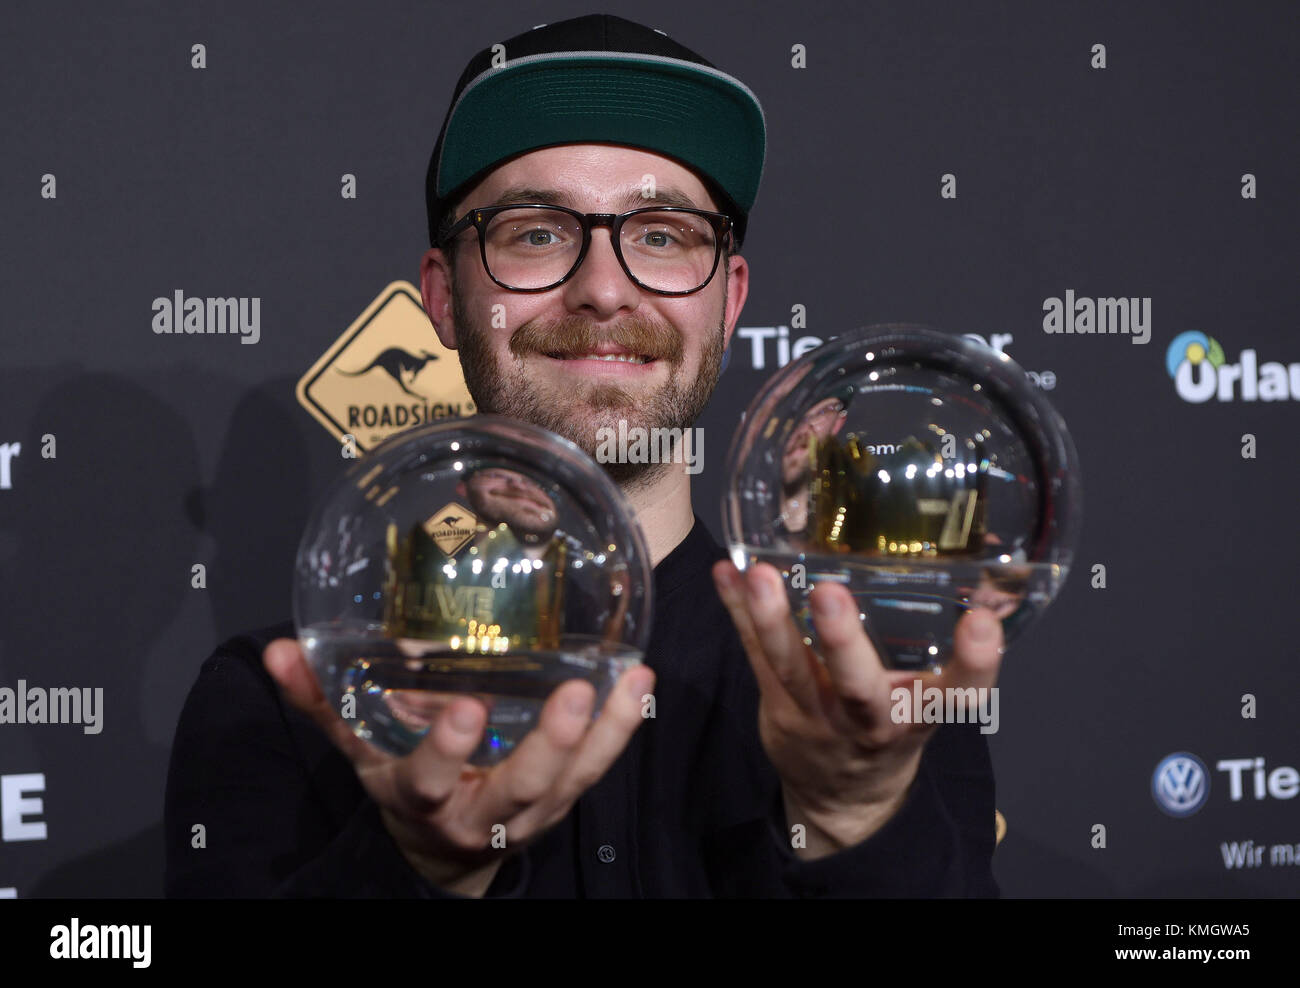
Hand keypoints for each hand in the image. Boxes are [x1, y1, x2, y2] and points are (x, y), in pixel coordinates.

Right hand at [263, 639, 654, 894]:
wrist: (443, 847)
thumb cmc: (404, 779)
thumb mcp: (360, 749)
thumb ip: (324, 701)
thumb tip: (280, 651)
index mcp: (420, 797)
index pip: (427, 781)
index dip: (446, 753)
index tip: (466, 710)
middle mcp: (477, 811)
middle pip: (517, 789)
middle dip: (546, 747)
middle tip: (573, 696)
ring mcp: (528, 811)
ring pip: (570, 782)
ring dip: (602, 735)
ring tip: (626, 679)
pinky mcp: (562, 800)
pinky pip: (597, 770)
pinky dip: (622, 729)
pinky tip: (641, 680)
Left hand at [712, 560, 1002, 857]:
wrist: (841, 797)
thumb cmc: (892, 726)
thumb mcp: (931, 698)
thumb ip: (952, 646)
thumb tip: (997, 581)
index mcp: (920, 717)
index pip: (958, 695)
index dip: (974, 663)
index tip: (982, 624)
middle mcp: (869, 721)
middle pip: (858, 688)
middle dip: (843, 641)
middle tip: (829, 594)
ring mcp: (816, 717)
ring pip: (792, 670)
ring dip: (771, 621)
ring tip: (761, 576)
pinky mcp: (775, 707)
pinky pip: (754, 656)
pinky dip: (737, 612)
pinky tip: (727, 572)